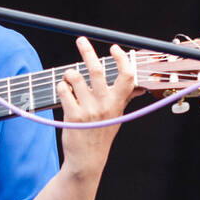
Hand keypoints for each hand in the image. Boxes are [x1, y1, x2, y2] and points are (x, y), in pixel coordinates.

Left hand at [57, 37, 139, 179]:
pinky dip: (61, 87)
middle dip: (87, 51)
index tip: (114, 48)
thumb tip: (138, 87)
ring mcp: (89, 110)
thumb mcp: (117, 117)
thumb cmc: (101, 135)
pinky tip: (64, 92)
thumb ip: (124, 99)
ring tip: (69, 79)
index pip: (127, 76)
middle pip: (97, 71)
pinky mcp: (73, 116)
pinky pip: (64, 90)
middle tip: (81, 40)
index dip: (122, 59)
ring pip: (75, 78)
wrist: (87, 160)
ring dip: (69, 74)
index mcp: (118, 103)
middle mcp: (105, 105)